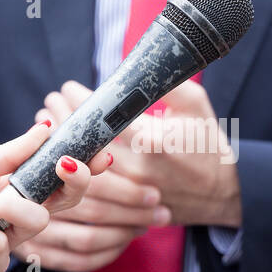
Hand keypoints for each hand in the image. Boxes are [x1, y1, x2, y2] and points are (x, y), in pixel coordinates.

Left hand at [0, 121, 110, 271]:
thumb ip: (12, 152)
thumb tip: (46, 127)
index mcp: (18, 188)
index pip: (61, 181)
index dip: (85, 170)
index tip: (104, 154)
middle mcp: (16, 215)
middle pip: (64, 204)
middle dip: (70, 183)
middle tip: (62, 165)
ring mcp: (4, 241)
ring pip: (35, 224)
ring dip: (6, 207)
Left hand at [38, 79, 241, 228]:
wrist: (222, 194)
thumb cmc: (208, 144)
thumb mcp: (196, 105)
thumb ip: (168, 82)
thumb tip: (139, 60)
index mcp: (157, 141)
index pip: (107, 119)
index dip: (81, 102)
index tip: (67, 87)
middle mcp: (141, 170)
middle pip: (87, 146)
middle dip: (62, 120)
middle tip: (50, 101)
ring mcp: (132, 195)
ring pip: (82, 176)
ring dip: (59, 149)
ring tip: (48, 125)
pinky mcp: (127, 212)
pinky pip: (89, 199)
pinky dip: (69, 178)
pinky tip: (59, 158)